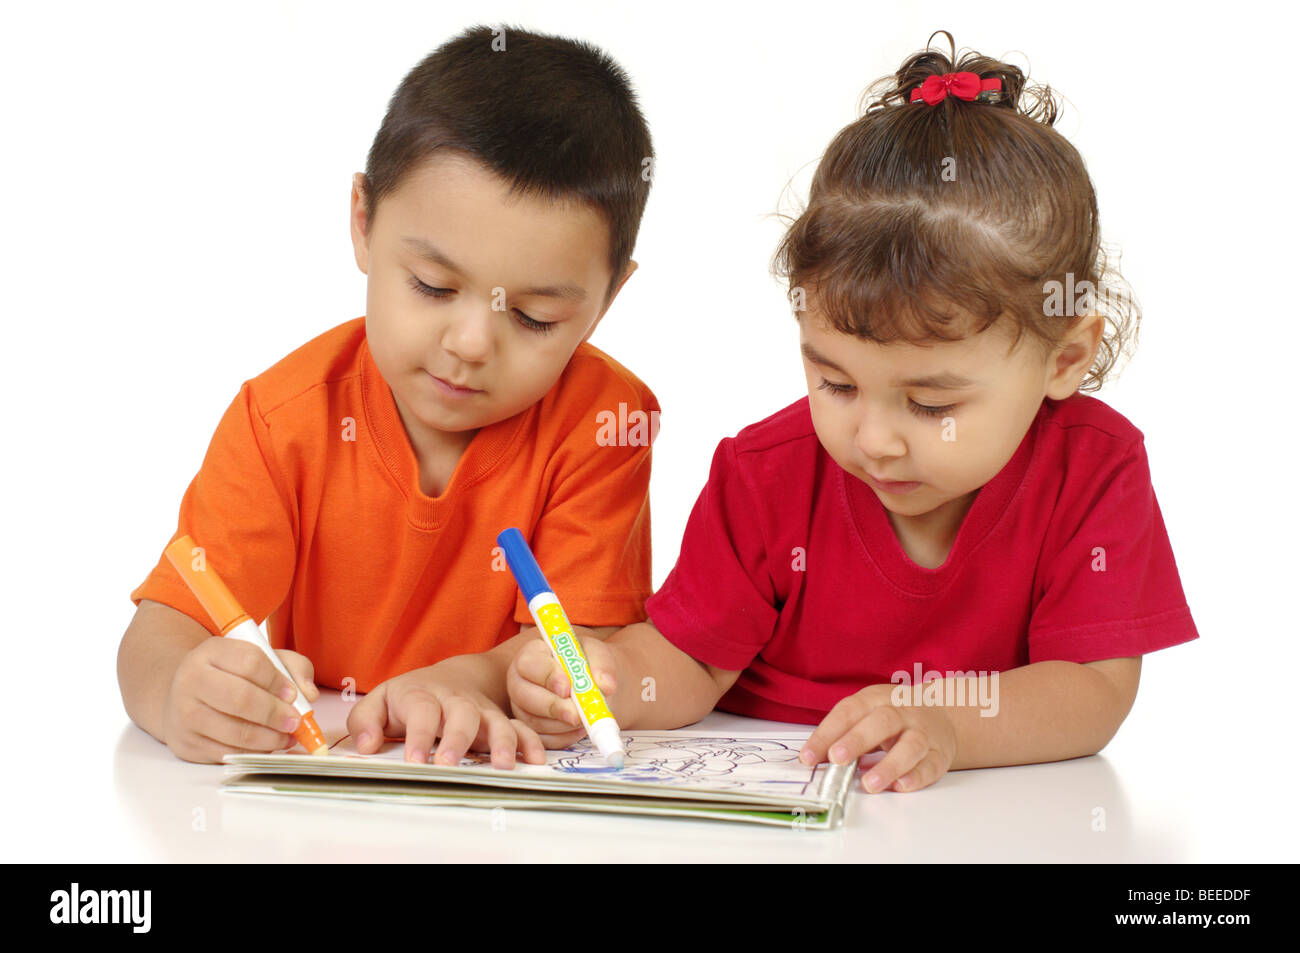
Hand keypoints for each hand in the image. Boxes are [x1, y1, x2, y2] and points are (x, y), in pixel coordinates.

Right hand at [161, 638, 318, 763]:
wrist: (183, 695)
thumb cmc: (232, 676)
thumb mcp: (261, 659)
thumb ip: (292, 668)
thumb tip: (309, 695)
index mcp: (212, 652)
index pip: (250, 663)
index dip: (277, 681)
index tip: (292, 694)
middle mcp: (192, 680)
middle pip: (241, 698)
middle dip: (275, 713)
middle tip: (295, 721)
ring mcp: (184, 713)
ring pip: (234, 731)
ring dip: (269, 738)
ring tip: (286, 737)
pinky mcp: (185, 742)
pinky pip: (226, 753)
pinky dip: (253, 753)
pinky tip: (266, 746)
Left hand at [346, 662, 543, 768]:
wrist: (453, 677)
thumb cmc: (410, 697)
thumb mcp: (380, 701)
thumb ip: (365, 721)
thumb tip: (367, 744)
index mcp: (422, 695)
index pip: (421, 710)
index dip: (418, 734)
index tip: (414, 760)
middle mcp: (455, 700)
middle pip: (460, 713)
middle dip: (457, 738)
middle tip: (449, 763)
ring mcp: (480, 710)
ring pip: (494, 720)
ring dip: (501, 741)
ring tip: (502, 766)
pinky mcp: (499, 720)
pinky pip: (519, 727)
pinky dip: (530, 742)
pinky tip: (535, 760)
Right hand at [506, 634, 617, 747]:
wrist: (594, 685)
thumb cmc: (589, 664)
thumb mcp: (597, 654)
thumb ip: (602, 665)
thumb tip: (606, 685)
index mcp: (532, 654)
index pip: (530, 664)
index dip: (547, 676)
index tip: (567, 687)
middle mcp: (520, 680)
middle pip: (523, 695)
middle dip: (552, 706)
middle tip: (576, 714)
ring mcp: (522, 706)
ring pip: (534, 720)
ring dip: (561, 724)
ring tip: (585, 719)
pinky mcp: (531, 729)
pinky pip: (543, 739)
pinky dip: (564, 737)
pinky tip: (580, 729)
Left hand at [800, 683, 956, 792]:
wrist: (942, 714)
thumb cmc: (892, 717)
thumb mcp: (866, 714)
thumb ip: (841, 733)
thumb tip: (812, 758)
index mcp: (876, 699)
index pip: (849, 711)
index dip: (826, 733)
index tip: (808, 756)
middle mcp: (901, 712)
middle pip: (882, 722)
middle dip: (857, 740)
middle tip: (837, 758)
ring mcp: (923, 733)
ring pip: (910, 746)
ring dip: (889, 765)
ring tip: (869, 784)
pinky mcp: (939, 754)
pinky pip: (930, 765)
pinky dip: (917, 777)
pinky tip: (901, 786)